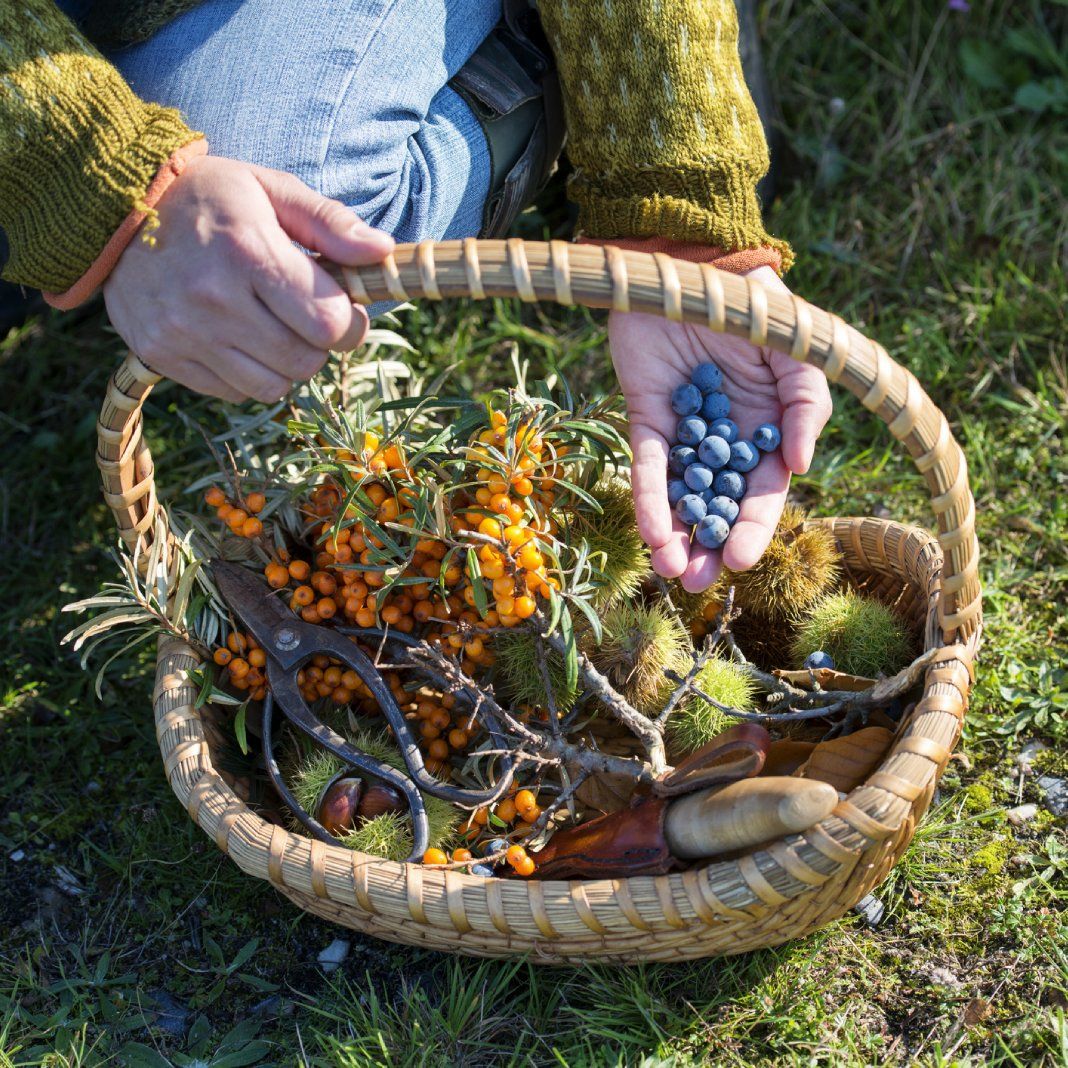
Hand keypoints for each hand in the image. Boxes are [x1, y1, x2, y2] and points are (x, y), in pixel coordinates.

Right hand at [104, 156, 393, 401]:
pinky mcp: (161, 356)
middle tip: (303, 316)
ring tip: (269, 326)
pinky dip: (246, 374)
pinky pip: (234, 393)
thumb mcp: (271, 190)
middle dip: (317, 344)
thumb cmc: (209, 197)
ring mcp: (183, 333)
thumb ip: (330, 223)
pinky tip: (234, 336)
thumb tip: (383, 252)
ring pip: (272, 387)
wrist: (114, 208)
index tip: (341, 307)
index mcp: (248, 252)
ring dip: (284, 365)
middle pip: (305, 362)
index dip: (349, 323)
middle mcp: (213, 299)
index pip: (329, 323)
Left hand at [609, 266, 832, 591]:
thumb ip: (807, 405)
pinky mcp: (645, 417)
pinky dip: (649, 498)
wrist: (691, 262)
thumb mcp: (797, 353)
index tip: (738, 561)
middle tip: (696, 583)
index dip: (752, 528)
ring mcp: (684, 432)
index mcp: (766, 432)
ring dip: (675, 535)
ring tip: (670, 570)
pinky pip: (648, 465)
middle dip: (708, 546)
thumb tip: (798, 465)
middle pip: (716, 505)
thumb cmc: (752, 307)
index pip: (761, 493)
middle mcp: (725, 442)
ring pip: (680, 496)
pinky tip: (649, 531)